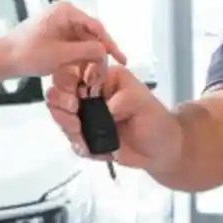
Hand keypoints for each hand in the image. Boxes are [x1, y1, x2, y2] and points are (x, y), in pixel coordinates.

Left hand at [3, 2, 124, 76]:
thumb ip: (86, 50)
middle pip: (91, 34)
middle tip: (105, 70)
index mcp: (66, 12)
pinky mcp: (55, 34)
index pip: (96, 27)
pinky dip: (80, 57)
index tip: (120, 58)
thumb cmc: (26, 53)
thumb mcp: (61, 54)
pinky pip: (74, 45)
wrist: (3, 57)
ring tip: (94, 74)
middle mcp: (65, 14)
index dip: (110, 44)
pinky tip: (84, 70)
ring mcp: (60, 24)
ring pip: (84, 41)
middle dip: (99, 53)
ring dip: (89, 57)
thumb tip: (105, 50)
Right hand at [45, 64, 181, 173]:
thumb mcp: (142, 100)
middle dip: (61, 105)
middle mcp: (89, 95)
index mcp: (101, 79)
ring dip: (66, 125)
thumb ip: (122, 99)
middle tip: (74, 117)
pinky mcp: (86, 138)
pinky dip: (77, 145)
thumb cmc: (156, 119)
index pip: (75, 72)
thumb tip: (105, 109)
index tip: (74, 98)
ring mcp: (85, 117)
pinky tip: (88, 148)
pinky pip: (72, 140)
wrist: (161, 150)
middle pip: (60, 93)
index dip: (66, 81)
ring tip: (81, 135)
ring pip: (61, 116)